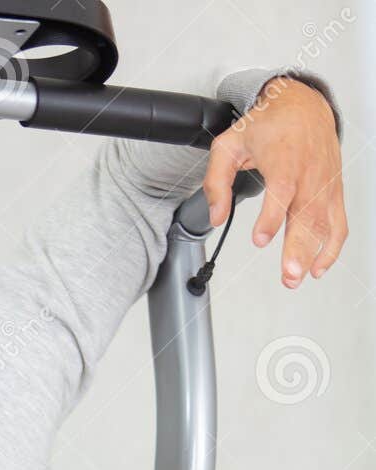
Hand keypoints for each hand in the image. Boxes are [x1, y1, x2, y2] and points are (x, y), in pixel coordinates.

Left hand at [204, 75, 346, 285]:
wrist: (304, 105)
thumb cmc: (268, 124)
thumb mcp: (229, 144)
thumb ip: (216, 182)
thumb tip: (216, 217)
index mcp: (284, 158)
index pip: (282, 189)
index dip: (272, 217)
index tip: (260, 239)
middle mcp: (309, 172)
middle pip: (306, 214)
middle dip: (298, 247)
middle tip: (288, 275)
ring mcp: (324, 183)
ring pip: (323, 223)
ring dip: (312, 254)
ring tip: (295, 278)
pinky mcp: (333, 192)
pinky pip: (338, 223)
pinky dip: (332, 247)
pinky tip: (317, 268)